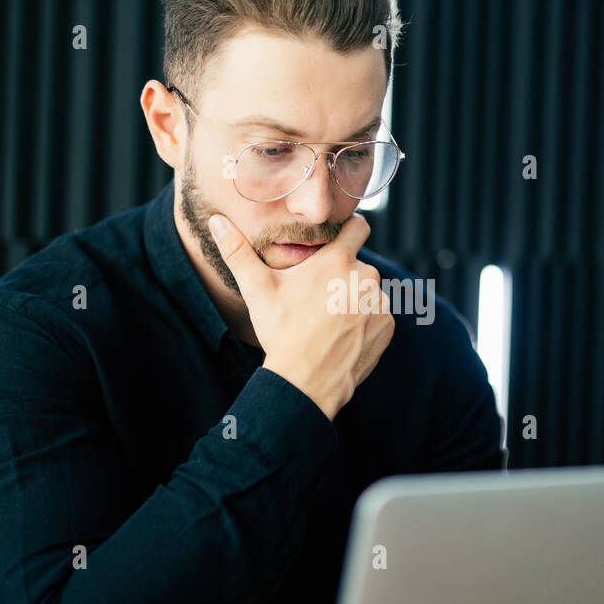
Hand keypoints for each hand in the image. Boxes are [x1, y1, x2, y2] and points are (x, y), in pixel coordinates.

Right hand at [208, 213, 394, 419]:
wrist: (306, 382)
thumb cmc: (281, 333)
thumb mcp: (257, 290)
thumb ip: (238, 252)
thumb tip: (216, 221)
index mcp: (338, 260)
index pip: (358, 226)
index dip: (348, 230)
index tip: (336, 242)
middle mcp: (366, 277)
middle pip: (357, 265)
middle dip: (341, 277)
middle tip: (317, 299)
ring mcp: (380, 303)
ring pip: (368, 292)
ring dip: (354, 300)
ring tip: (328, 321)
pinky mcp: (387, 327)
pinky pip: (378, 316)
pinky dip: (365, 322)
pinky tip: (342, 335)